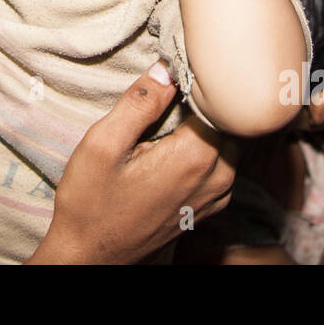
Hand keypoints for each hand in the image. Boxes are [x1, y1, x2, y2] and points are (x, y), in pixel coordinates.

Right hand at [31, 60, 237, 263]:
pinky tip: (182, 137)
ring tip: (180, 106)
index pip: (221, 101)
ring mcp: (217, 196)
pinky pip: (225, 163)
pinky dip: (211, 145)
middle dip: (212, 99)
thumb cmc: (91, 203)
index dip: (203, 78)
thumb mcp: (102, 145)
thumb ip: (138, 103)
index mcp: (194, 158)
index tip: (183, 67)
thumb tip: (166, 68)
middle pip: (232, 121)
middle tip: (182, 81)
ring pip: (231, 142)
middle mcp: (216, 178)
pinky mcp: (210, 206)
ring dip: (213, 122)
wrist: (91, 257)